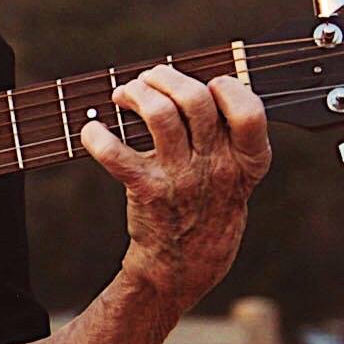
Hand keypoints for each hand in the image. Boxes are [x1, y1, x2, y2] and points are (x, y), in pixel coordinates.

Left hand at [79, 66, 272, 307]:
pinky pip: (115, 153)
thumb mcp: (236, 177)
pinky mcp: (147, 190)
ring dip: (136, 94)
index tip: (209, 85)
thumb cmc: (208, 210)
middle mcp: (216, 166)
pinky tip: (93, 130)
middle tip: (148, 80)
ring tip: (124, 95)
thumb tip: (194, 86)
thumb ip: (226, 137)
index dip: (229, 87)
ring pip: (159, 114)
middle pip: (195, 100)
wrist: (185, 266)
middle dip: (165, 77)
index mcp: (246, 161)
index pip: (251, 113)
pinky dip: (97, 136)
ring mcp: (181, 178)